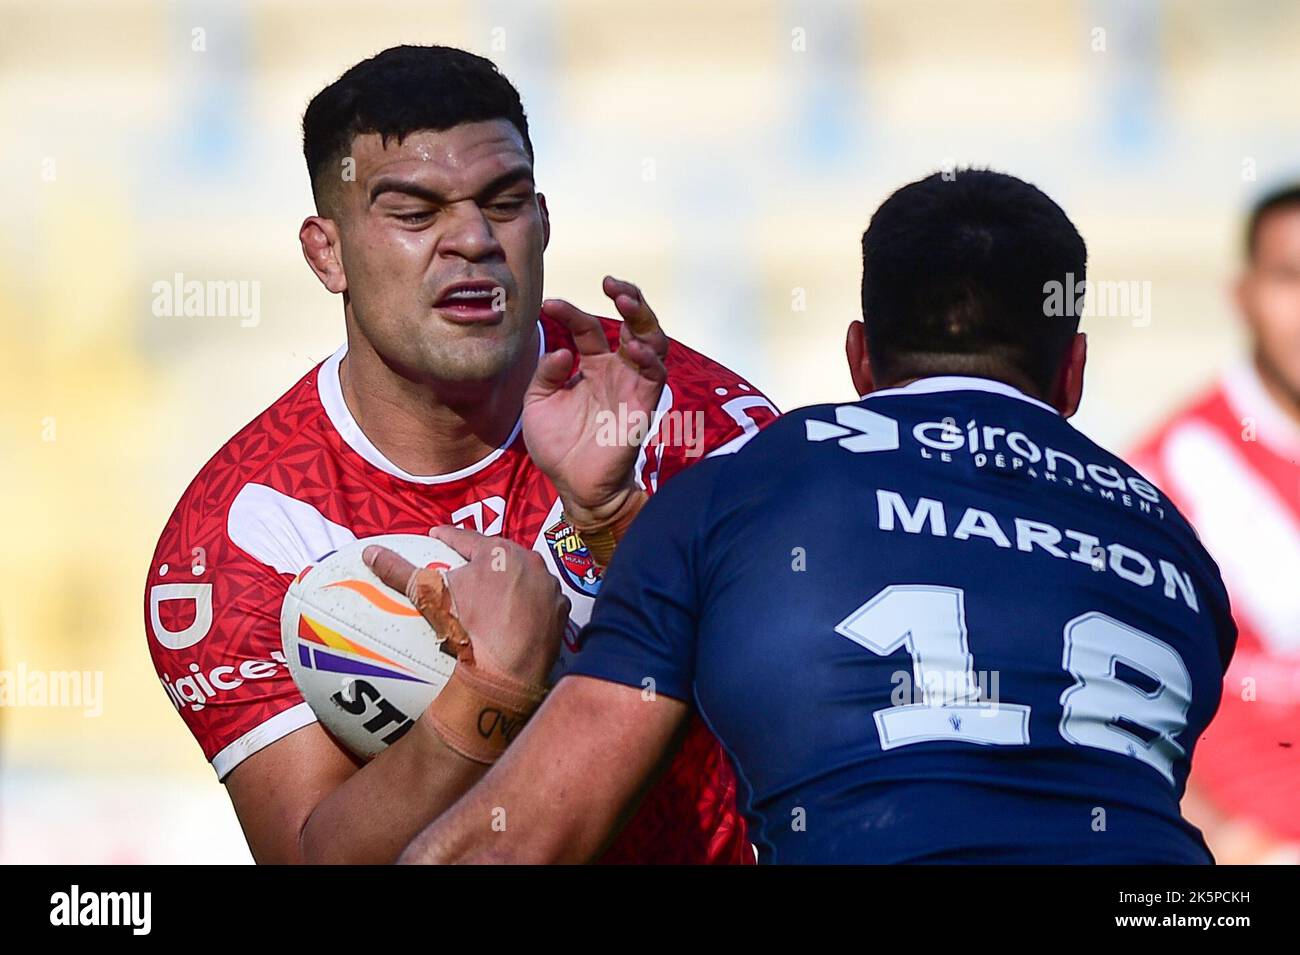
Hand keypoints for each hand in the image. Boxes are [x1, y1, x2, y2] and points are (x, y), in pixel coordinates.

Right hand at [363, 526, 569, 688]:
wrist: (503, 676)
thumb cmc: (464, 631)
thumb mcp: (429, 597)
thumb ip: (399, 571)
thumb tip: (370, 551)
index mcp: (498, 552)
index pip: (466, 537)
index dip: (448, 537)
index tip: (436, 536)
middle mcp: (530, 562)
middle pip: (500, 554)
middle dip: (483, 557)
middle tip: (464, 566)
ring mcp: (549, 588)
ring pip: (525, 576)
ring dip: (510, 579)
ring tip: (491, 591)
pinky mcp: (560, 614)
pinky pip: (541, 601)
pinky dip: (529, 604)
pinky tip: (516, 615)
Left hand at [524, 276, 668, 525]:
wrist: (574, 485)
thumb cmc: (557, 445)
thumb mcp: (538, 402)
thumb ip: (547, 372)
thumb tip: (562, 349)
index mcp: (592, 365)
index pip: (587, 328)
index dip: (570, 312)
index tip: (549, 305)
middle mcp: (616, 370)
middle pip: (632, 323)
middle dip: (627, 297)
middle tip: (610, 282)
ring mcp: (632, 385)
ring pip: (652, 340)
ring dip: (643, 318)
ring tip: (626, 300)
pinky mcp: (644, 405)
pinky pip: (655, 375)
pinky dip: (648, 357)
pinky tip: (633, 347)